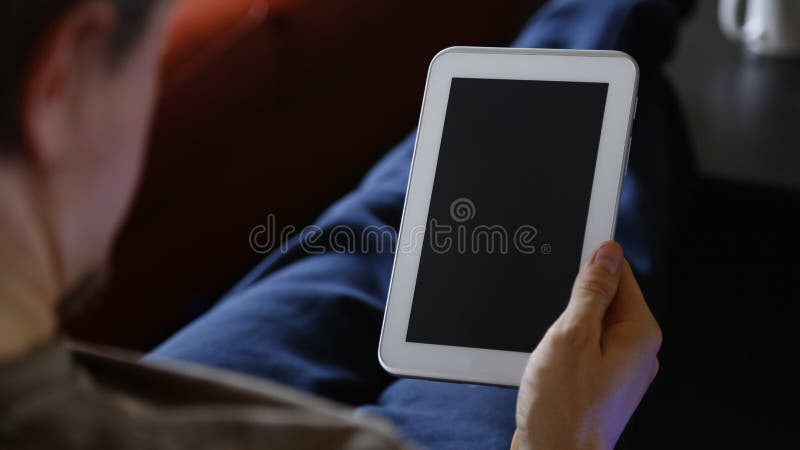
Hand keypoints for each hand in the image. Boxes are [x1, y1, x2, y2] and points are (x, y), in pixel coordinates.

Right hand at [512, 241, 661, 449]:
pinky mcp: (598, 383)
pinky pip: (581, 349)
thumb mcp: (570, 336)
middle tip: (554, 324)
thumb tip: (607, 254)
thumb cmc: (564, 411)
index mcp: (639, 333)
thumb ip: (590, 292)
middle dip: (571, 302)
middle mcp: (635, 351)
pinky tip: (548, 365)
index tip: (565, 268)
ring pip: (588, 325)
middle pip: (603, 299)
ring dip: (563, 328)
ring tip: (551, 352)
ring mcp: (618, 369)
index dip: (589, 266)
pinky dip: (561, 349)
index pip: (620, 274)